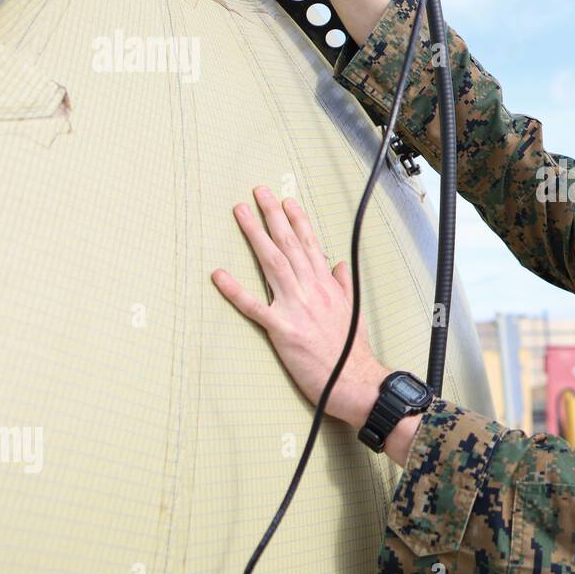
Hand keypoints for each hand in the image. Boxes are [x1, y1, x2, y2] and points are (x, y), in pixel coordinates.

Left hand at [212, 186, 387, 428]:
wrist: (355, 380)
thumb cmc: (351, 351)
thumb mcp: (353, 311)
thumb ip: (342, 286)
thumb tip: (336, 266)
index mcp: (327, 286)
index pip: (310, 244)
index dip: (297, 220)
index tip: (287, 201)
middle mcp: (312, 290)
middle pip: (288, 245)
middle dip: (272, 216)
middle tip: (258, 193)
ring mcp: (296, 308)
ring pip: (272, 264)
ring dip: (254, 236)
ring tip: (241, 214)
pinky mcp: (282, 330)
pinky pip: (254, 307)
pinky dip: (235, 290)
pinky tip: (219, 275)